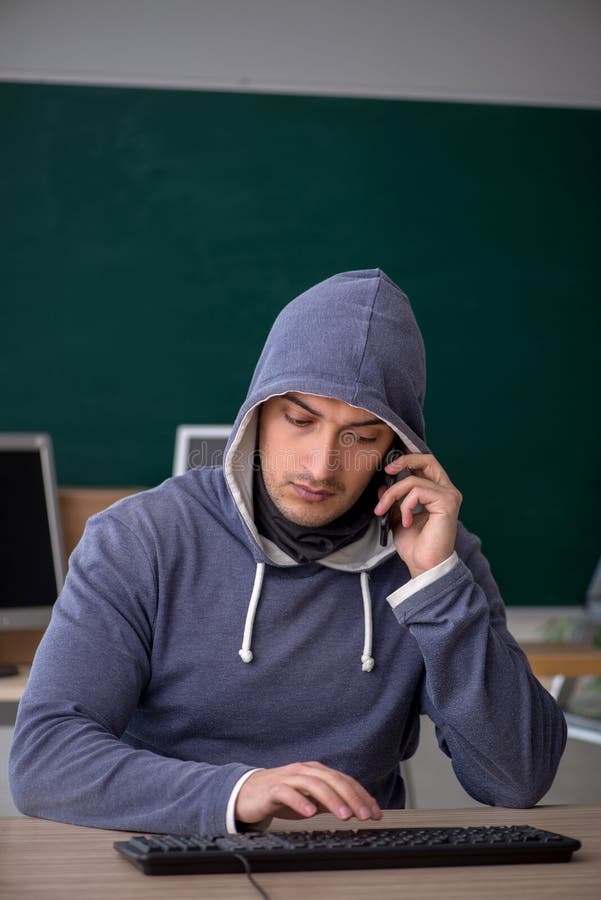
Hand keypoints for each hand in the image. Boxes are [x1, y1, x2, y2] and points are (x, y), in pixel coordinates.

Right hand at [235, 761, 381, 825]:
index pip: (344, 780)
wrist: (247, 792)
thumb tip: (355, 810)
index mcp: (317, 772)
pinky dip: (300, 801)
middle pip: (333, 780)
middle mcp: (305, 770)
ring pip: (314, 784)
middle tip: (365, 815)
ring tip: (344, 816)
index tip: (375, 812)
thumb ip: (330, 802)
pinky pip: (287, 792)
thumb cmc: (281, 796)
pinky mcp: (273, 788)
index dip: (361, 795)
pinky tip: (309, 812)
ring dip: (332, 799)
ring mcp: (289, 777)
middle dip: (352, 797)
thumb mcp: (310, 800)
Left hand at [374, 453, 461, 578]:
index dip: (407, 460)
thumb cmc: (415, 546)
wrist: (424, 565)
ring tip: (384, 511)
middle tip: (387, 470)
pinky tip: (406, 522)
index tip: (387, 469)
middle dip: (404, 461)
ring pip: (413, 480)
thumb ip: (393, 500)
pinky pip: (418, 491)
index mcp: (438, 492)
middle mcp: (447, 491)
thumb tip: (382, 485)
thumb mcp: (398, 517)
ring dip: (393, 494)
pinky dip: (405, 505)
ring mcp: (449, 495)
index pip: (425, 465)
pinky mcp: (447, 502)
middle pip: (427, 460)